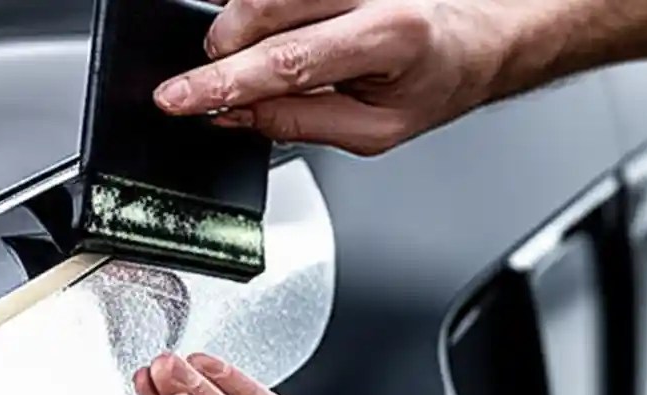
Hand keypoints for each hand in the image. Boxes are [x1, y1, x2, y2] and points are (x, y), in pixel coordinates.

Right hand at [152, 0, 545, 155]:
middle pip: (261, 10)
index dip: (222, 83)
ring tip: (247, 58)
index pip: (287, 61)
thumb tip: (234, 115)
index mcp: (390, 37)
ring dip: (234, 25)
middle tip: (218, 85)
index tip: (176, 98)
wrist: (471, 39)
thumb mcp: (373, 131)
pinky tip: (256, 29)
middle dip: (221, 53)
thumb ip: (299, 122)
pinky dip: (250, 7)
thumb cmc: (429, 84)